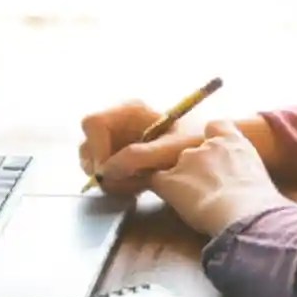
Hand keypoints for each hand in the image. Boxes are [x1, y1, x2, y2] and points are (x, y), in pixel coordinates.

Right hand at [78, 100, 203, 194]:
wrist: (209, 154)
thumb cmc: (195, 143)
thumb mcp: (170, 150)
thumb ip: (138, 157)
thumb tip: (105, 172)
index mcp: (129, 111)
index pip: (93, 123)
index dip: (96, 148)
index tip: (108, 172)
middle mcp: (118, 122)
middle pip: (87, 144)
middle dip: (102, 168)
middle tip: (123, 183)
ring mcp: (116, 140)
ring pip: (91, 160)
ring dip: (109, 178)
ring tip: (135, 185)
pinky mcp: (119, 156)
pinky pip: (103, 171)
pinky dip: (116, 182)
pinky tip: (136, 185)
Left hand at [149, 120, 293, 236]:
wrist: (243, 211)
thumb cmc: (260, 202)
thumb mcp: (259, 177)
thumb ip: (245, 171)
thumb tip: (247, 185)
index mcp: (234, 142)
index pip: (216, 126)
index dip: (210, 137)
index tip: (212, 150)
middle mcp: (207, 146)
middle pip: (192, 151)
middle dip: (194, 167)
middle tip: (203, 188)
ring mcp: (186, 160)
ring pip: (174, 167)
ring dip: (179, 179)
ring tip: (190, 200)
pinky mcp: (168, 180)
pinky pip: (156, 181)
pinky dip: (161, 189)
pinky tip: (170, 201)